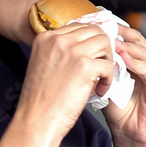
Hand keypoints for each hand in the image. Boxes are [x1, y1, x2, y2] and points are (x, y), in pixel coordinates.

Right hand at [18, 23, 114, 140]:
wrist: (36, 119)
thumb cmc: (40, 100)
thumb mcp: (43, 65)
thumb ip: (59, 52)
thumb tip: (84, 48)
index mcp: (46, 38)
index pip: (78, 26)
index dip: (90, 42)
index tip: (93, 56)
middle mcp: (58, 40)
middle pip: (94, 31)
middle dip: (102, 48)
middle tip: (100, 67)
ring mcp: (72, 51)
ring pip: (105, 43)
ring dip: (107, 60)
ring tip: (100, 78)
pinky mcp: (85, 66)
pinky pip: (108, 65)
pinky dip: (108, 79)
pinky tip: (99, 90)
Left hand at [102, 26, 145, 146]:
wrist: (127, 131)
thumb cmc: (117, 109)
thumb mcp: (106, 80)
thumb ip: (103, 63)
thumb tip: (90, 45)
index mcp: (136, 60)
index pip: (128, 38)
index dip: (116, 30)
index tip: (101, 22)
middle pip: (138, 41)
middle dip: (122, 34)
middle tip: (108, 28)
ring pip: (144, 53)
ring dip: (129, 48)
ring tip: (114, 44)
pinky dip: (138, 65)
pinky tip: (126, 61)